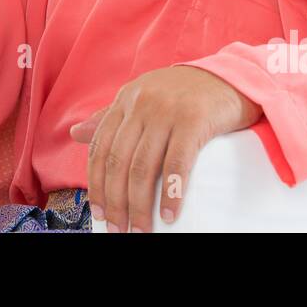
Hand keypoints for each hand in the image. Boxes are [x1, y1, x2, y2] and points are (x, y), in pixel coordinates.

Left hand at [70, 66, 260, 232]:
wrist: (231, 76)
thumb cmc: (185, 93)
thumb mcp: (143, 97)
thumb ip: (111, 116)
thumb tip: (74, 133)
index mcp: (125, 99)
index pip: (101, 147)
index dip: (96, 184)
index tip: (99, 213)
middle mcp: (141, 103)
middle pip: (119, 161)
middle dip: (116, 202)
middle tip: (119, 229)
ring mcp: (167, 110)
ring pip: (143, 166)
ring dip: (140, 205)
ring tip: (142, 230)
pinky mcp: (194, 119)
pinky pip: (176, 163)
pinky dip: (171, 194)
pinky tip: (169, 214)